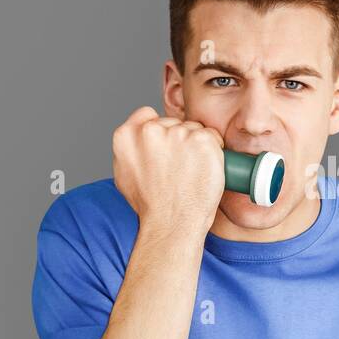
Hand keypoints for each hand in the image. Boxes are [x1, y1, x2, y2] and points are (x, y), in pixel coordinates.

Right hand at [112, 106, 225, 237]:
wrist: (172, 224)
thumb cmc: (151, 206)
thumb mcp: (124, 174)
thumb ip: (129, 150)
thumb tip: (139, 141)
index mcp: (126, 136)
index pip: (147, 115)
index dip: (160, 130)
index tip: (166, 146)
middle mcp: (150, 130)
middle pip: (172, 122)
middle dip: (179, 140)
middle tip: (180, 168)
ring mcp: (177, 133)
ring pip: (193, 129)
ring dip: (196, 146)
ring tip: (191, 172)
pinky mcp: (201, 140)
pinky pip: (212, 137)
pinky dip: (214, 151)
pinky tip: (204, 169)